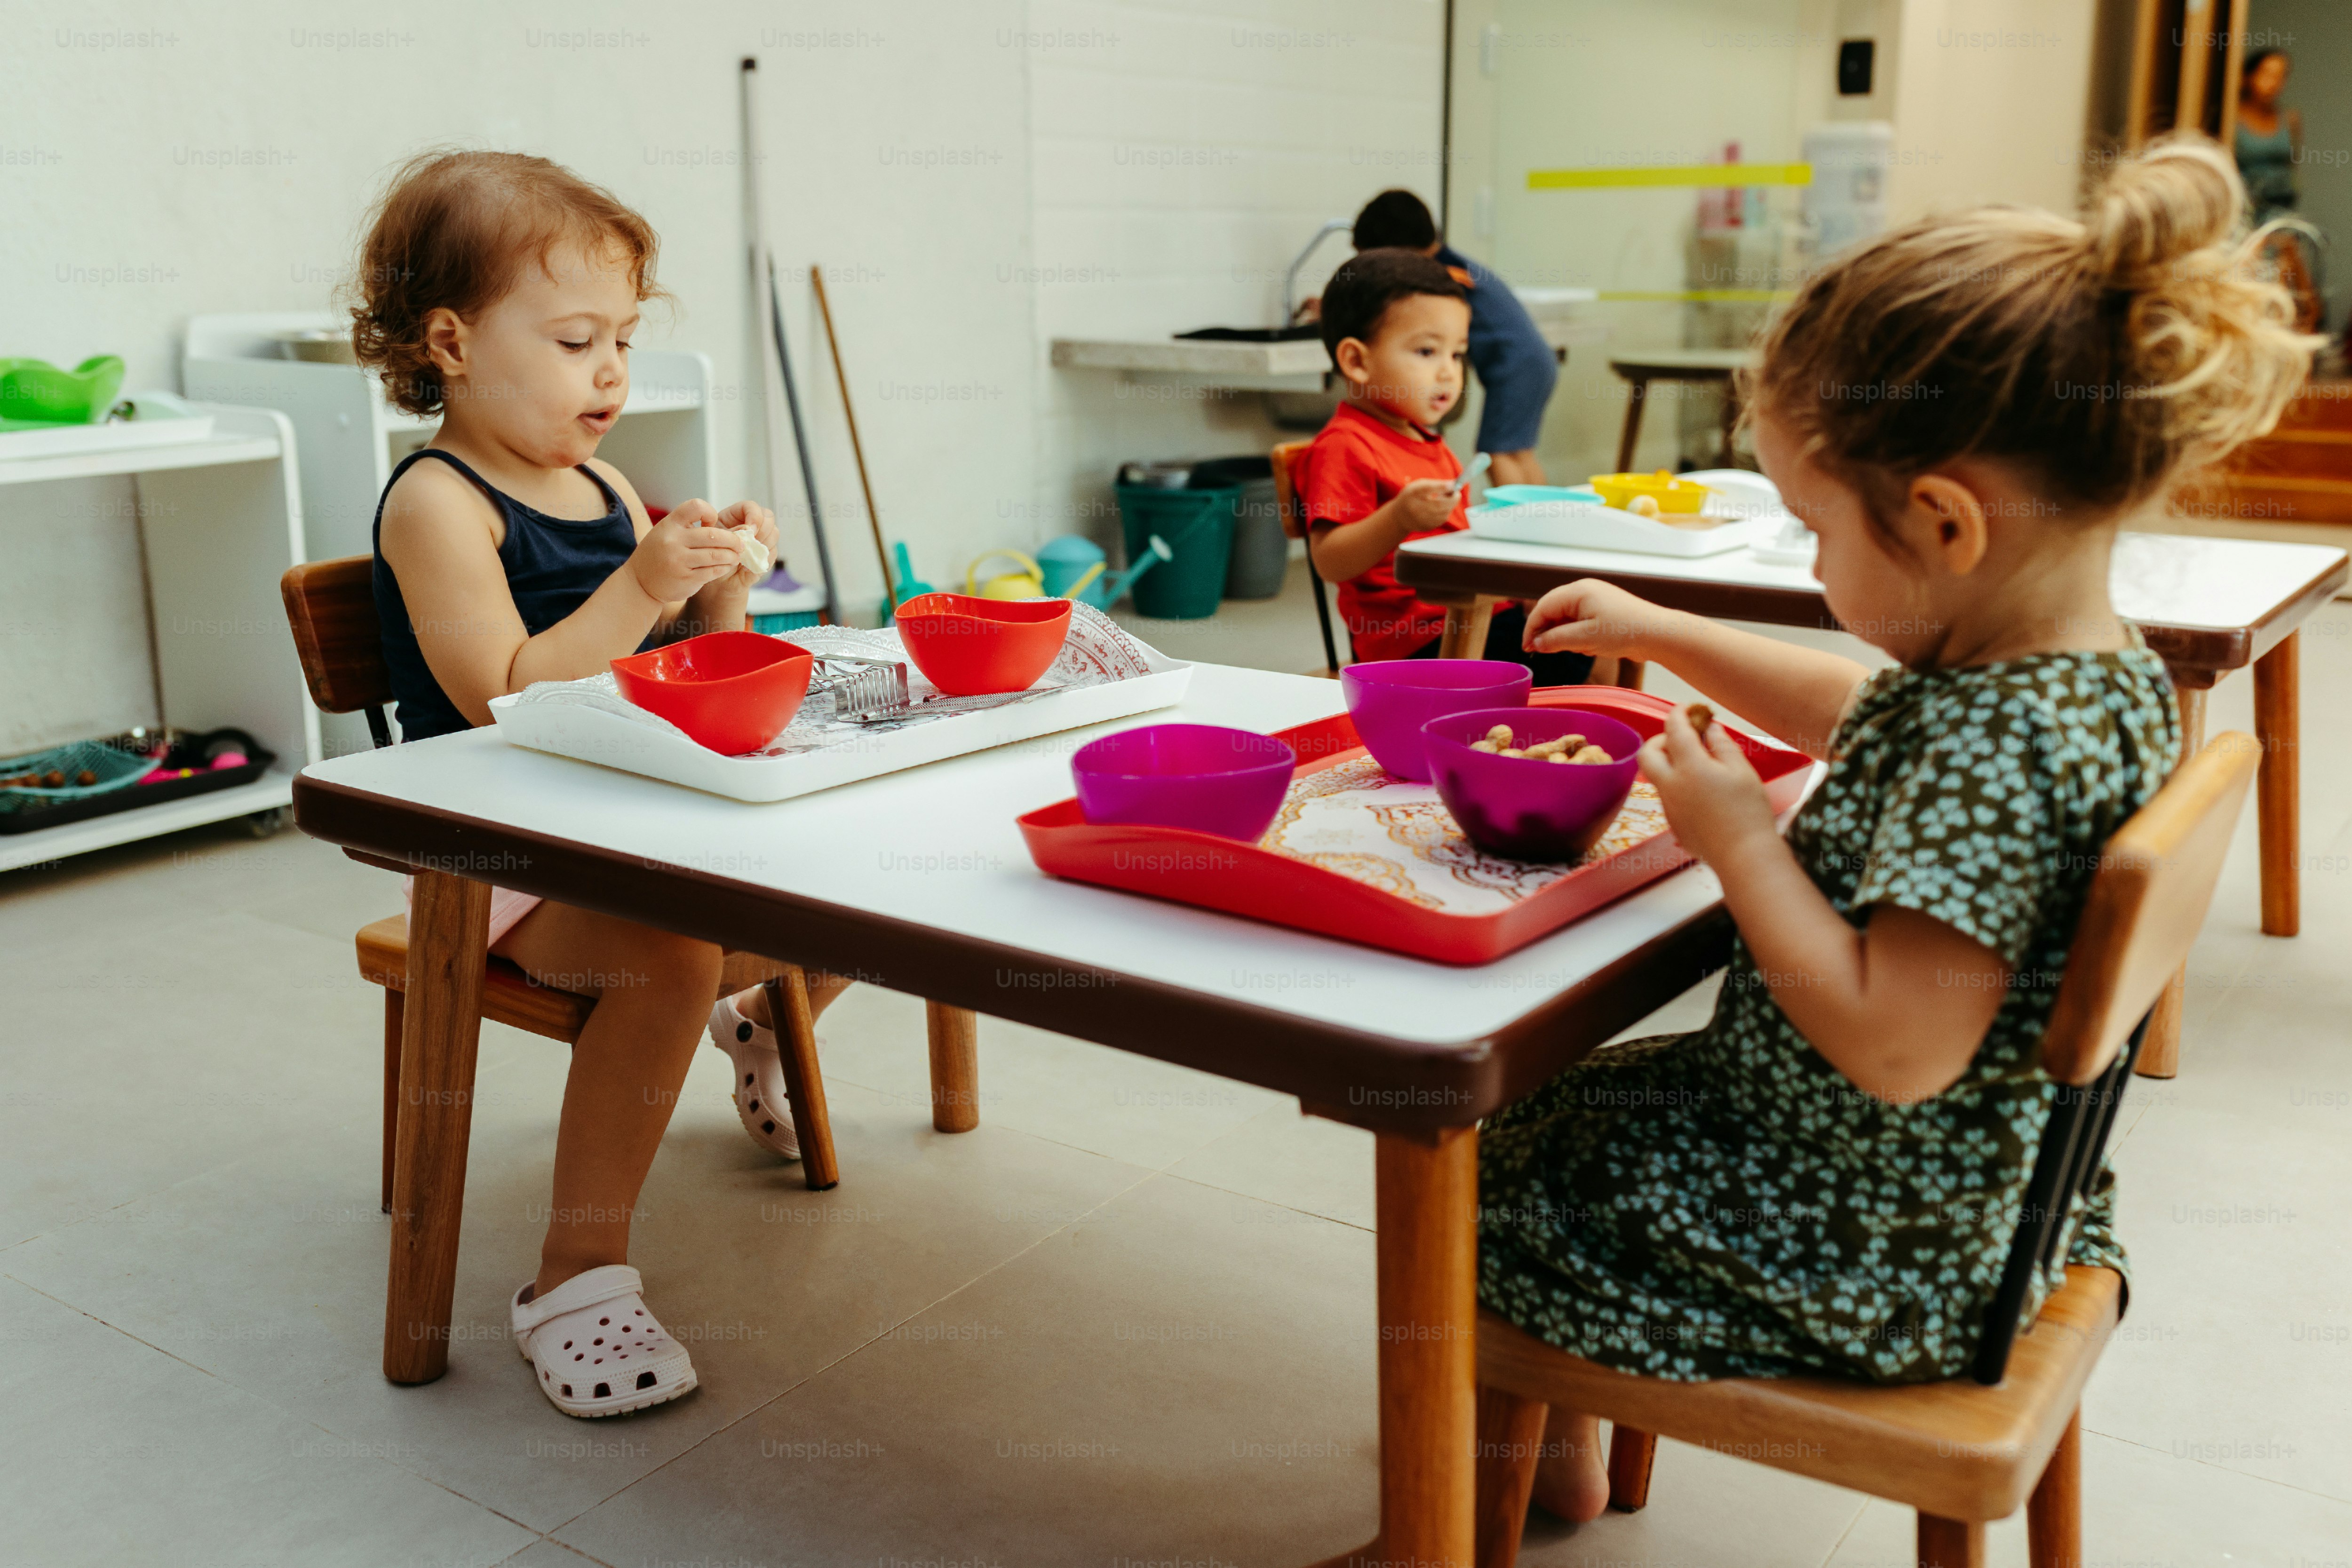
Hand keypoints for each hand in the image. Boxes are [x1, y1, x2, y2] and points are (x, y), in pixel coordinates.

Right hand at [626, 498, 742, 605]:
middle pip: (713, 535)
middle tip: (741, 543)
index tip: (713, 523)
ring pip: (716, 555)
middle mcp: (673, 541)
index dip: (709, 512)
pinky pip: (713, 571)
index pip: (695, 506)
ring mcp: (679, 561)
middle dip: (732, 540)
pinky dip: (723, 568)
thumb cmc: (658, 554)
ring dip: (731, 556)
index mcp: (669, 524)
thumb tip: (730, 528)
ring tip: (736, 556)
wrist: (639, 583)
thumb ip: (689, 527)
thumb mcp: (666, 533)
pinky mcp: (686, 579)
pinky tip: (726, 566)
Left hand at [708, 498, 778, 585]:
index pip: (751, 507)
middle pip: (768, 517)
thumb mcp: (715, 542)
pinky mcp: (766, 553)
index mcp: (735, 516)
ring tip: (747, 556)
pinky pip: (773, 552)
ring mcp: (761, 539)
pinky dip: (762, 559)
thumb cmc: (712, 558)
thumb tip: (748, 529)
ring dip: (763, 545)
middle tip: (752, 544)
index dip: (754, 516)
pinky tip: (748, 567)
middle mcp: (750, 524)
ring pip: (774, 533)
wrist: (717, 581)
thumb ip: (730, 533)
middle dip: (763, 531)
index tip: (751, 530)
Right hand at [1395, 477, 1457, 532]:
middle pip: (1439, 504)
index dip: (1441, 487)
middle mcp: (1415, 507)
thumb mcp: (1419, 486)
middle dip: (1452, 499)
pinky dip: (1445, 512)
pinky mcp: (1428, 526)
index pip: (1427, 488)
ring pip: (1444, 513)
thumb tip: (1453, 484)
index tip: (1452, 484)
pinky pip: (1442, 518)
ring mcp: (1421, 519)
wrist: (1400, 517)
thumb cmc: (1412, 497)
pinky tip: (1440, 508)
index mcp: (1412, 493)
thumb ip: (1436, 484)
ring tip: (1446, 500)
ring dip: (1449, 506)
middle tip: (1456, 493)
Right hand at [1522, 579, 1678, 658]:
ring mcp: (1595, 599)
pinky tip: (1592, 645)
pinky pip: (1580, 621)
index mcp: (1578, 591)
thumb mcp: (1585, 639)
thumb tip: (1535, 643)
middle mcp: (1585, 590)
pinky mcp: (1603, 609)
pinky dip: (1579, 635)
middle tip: (1547, 652)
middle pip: (1553, 610)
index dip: (1532, 628)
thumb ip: (1556, 640)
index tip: (1527, 648)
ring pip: (1566, 618)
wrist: (1658, 634)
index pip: (1543, 607)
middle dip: (1549, 632)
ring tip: (1585, 648)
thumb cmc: (1625, 632)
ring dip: (1567, 636)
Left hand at [1638, 705, 1777, 870]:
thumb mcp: (1741, 771)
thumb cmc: (1748, 812)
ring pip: (1657, 775)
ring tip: (1701, 765)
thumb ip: (1721, 745)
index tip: (1688, 709)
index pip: (1674, 729)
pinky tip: (1703, 791)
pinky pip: (1668, 796)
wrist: (1744, 856)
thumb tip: (1710, 728)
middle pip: (1647, 752)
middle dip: (1661, 738)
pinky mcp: (1673, 823)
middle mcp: (1671, 786)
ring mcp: (1668, 806)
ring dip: (1670, 763)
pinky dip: (1678, 785)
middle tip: (1685, 738)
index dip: (1679, 713)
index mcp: (1689, 767)